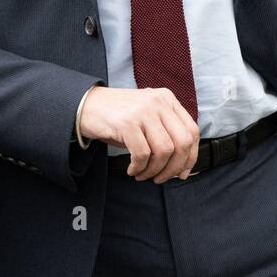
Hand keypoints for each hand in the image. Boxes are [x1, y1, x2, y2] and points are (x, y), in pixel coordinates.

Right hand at [78, 85, 199, 181]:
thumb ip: (166, 133)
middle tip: (161, 178)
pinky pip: (142, 154)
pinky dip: (139, 168)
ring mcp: (143, 111)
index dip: (191, 156)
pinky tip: (132, 169)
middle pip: (182, 142)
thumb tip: (183, 167)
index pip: (192, 131)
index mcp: (167, 98)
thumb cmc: (117, 117)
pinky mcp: (127, 122)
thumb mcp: (147, 117)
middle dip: (174, 167)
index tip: (181, 172)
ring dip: (154, 170)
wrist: (84, 105)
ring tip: (143, 175)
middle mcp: (158, 102)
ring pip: (164, 151)